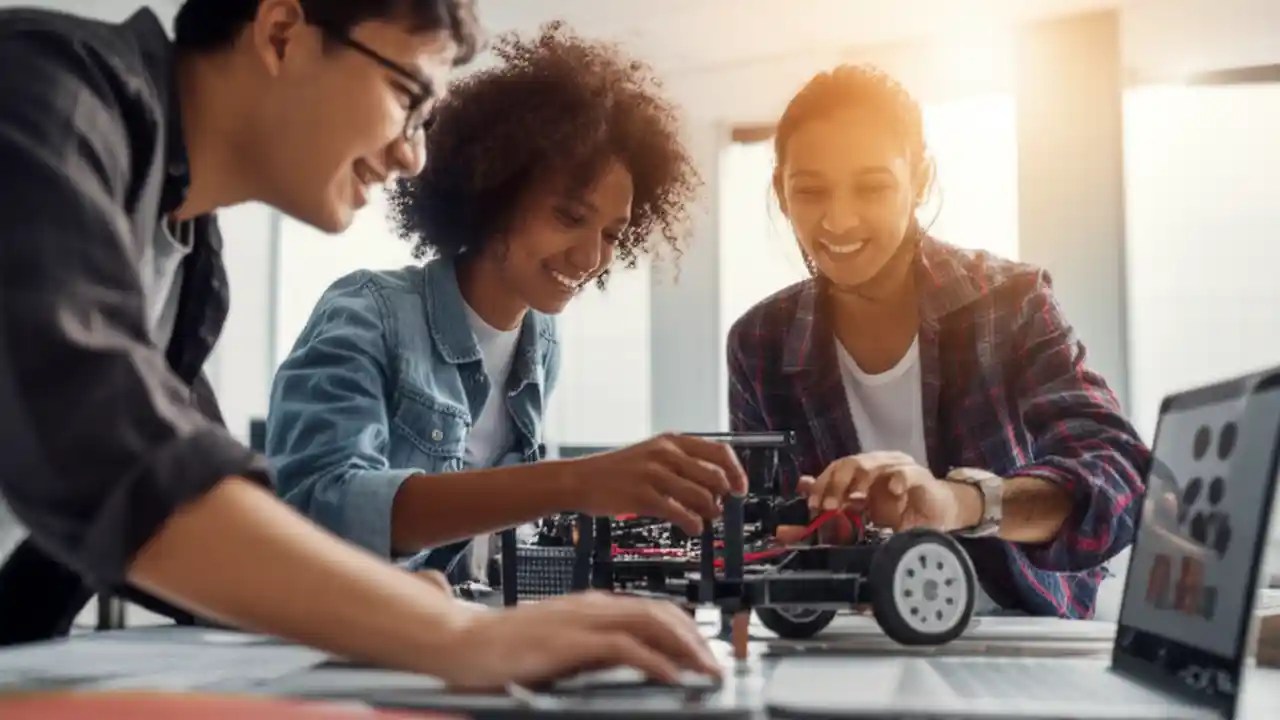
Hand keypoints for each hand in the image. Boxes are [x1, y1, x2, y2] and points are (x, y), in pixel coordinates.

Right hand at [430, 591, 719, 690]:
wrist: (465, 642)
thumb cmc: (509, 648)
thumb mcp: (563, 644)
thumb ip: (596, 648)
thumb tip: (635, 663)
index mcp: (593, 606)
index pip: (653, 609)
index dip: (687, 629)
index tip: (706, 651)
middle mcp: (593, 606)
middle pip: (660, 612)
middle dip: (696, 638)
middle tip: (718, 664)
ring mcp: (581, 621)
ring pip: (650, 624)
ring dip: (685, 648)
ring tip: (706, 670)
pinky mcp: (569, 641)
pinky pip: (623, 647)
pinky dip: (653, 660)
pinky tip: (670, 675)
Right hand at [567, 433, 747, 533]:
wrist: (580, 479)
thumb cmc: (617, 470)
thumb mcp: (651, 453)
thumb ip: (681, 463)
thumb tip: (715, 484)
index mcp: (671, 441)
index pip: (718, 450)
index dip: (735, 471)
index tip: (740, 488)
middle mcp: (665, 454)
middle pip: (714, 476)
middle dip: (722, 496)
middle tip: (719, 508)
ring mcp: (654, 474)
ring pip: (701, 496)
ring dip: (709, 512)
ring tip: (704, 519)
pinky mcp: (643, 497)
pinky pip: (681, 513)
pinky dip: (693, 524)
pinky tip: (692, 528)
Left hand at [797, 452, 979, 532]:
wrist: (938, 514)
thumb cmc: (901, 511)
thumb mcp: (865, 512)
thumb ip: (834, 503)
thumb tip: (803, 488)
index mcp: (862, 471)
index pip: (835, 469)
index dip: (821, 484)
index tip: (813, 505)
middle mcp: (877, 464)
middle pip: (849, 464)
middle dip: (835, 485)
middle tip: (828, 507)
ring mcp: (897, 467)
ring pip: (872, 464)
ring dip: (859, 482)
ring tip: (853, 500)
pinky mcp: (920, 476)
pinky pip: (907, 472)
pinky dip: (898, 479)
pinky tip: (893, 490)